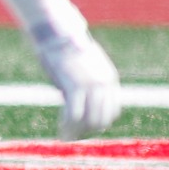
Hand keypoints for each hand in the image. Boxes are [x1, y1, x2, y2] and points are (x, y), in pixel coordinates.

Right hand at [33, 25, 120, 139]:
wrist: (57, 33)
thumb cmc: (64, 48)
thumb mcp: (81, 68)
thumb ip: (83, 85)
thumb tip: (76, 102)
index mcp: (109, 79)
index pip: (111, 111)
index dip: (98, 124)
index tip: (84, 130)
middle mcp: (104, 84)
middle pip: (102, 119)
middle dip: (88, 131)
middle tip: (73, 136)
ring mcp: (90, 86)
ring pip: (89, 120)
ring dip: (78, 132)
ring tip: (66, 136)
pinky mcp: (75, 86)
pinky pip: (74, 114)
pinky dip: (68, 126)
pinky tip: (61, 131)